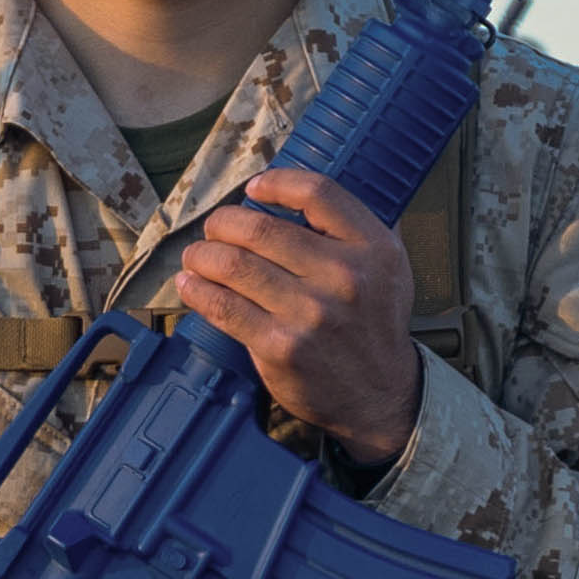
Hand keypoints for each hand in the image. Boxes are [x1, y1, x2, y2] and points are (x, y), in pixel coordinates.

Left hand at [172, 165, 422, 462]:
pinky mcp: (279, 347)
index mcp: (372, 247)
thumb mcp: (387, 265)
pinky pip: (222, 306)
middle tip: (214, 230)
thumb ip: (351, 227)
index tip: (253, 189)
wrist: (379, 395)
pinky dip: (196, 290)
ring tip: (196, 257)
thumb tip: (289, 191)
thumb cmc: (373, 324)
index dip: (275, 183)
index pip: (316, 192)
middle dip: (222, 223)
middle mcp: (344, 276)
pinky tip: (190, 284)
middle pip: (259, 228)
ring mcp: (310, 314)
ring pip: (232, 264)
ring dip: (201, 255)